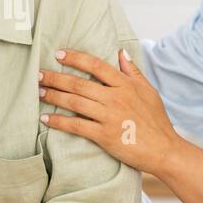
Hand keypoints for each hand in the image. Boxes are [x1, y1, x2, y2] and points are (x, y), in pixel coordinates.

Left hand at [39, 48, 183, 175]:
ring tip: (39, 92)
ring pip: (74, 102)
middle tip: (39, 74)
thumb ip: (133, 72)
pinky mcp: (104, 135)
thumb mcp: (149, 91)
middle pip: (79, 83)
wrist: (164, 150)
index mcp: (126, 85)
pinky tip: (46, 118)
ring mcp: (109, 116)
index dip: (75, 58)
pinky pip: (76, 125)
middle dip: (56, 77)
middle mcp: (115, 98)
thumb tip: (121, 52)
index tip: (58, 54)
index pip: (96, 65)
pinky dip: (59, 121)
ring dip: (53, 96)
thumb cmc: (157, 121)